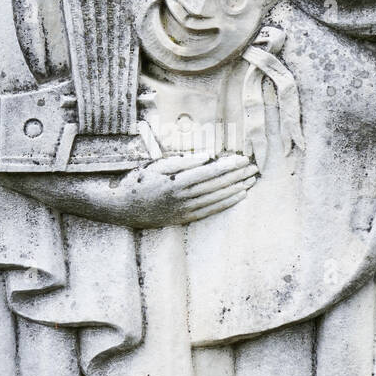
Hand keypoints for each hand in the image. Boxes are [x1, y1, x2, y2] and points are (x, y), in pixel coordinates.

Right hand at [109, 151, 257, 228]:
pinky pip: (210, 211)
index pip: (208, 173)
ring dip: (236, 190)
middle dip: (236, 176)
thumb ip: (183, 162)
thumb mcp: (157, 166)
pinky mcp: (184, 219)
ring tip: (251, 181)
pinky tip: (238, 197)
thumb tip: (208, 156)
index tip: (242, 159)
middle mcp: (182, 198)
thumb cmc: (138, 182)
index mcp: (175, 182)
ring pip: (216, 199)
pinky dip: (226, 203)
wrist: (122, 209)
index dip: (227, 166)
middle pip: (216, 186)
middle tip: (253, 168)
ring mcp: (184, 211)